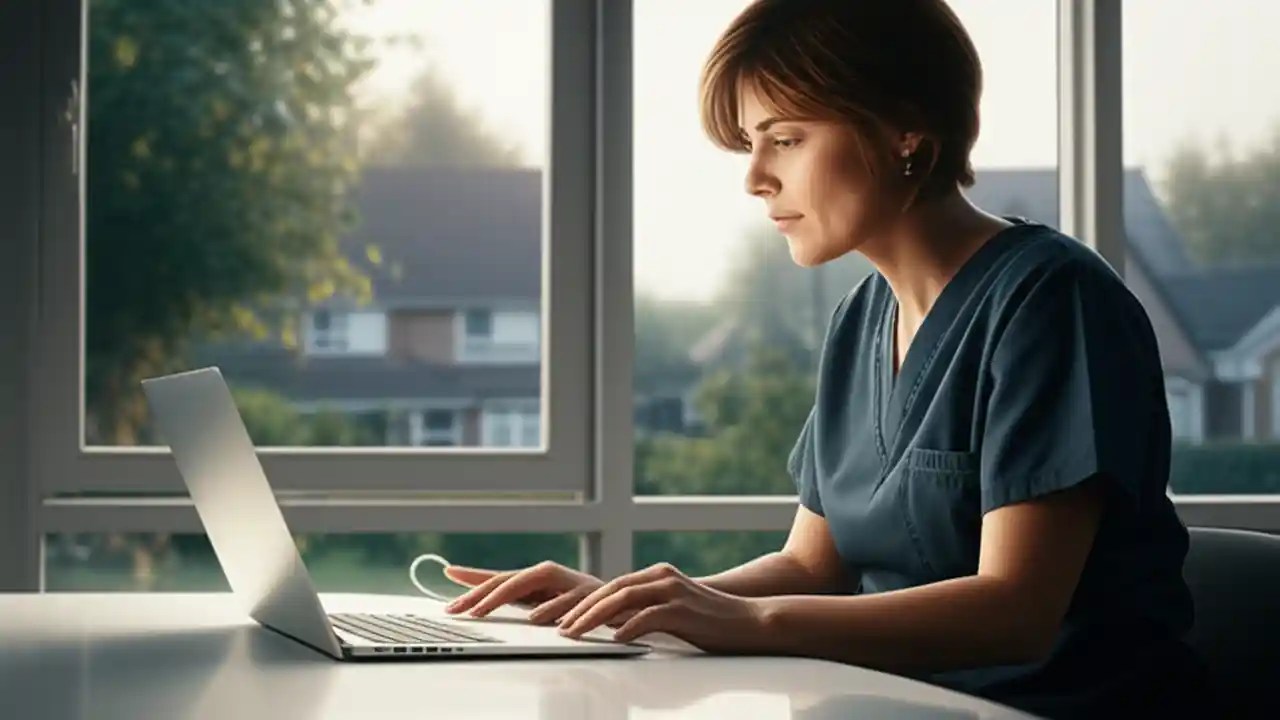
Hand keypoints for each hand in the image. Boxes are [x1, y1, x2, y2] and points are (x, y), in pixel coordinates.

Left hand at [443, 561, 637, 626]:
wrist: (631, 602)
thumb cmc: (581, 602)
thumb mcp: (543, 599)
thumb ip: (509, 592)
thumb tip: (464, 582)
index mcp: (542, 580)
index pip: (505, 580)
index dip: (478, 587)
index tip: (450, 597)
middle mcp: (559, 577)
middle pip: (524, 578)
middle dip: (496, 593)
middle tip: (473, 611)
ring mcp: (582, 585)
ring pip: (555, 586)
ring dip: (537, 603)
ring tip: (517, 618)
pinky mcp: (606, 596)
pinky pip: (588, 603)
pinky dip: (575, 613)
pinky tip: (562, 628)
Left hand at [556, 562, 768, 652]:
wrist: (750, 622)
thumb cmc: (710, 622)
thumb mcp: (672, 610)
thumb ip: (646, 610)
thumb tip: (613, 625)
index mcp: (657, 576)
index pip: (612, 586)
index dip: (585, 601)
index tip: (562, 617)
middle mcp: (662, 577)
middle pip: (611, 590)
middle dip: (580, 609)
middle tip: (558, 627)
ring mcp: (673, 591)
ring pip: (623, 600)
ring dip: (594, 618)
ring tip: (574, 633)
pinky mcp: (684, 610)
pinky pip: (648, 617)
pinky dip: (628, 628)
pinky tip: (613, 640)